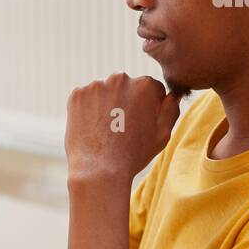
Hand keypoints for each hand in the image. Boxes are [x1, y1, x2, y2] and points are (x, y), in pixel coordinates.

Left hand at [64, 73, 180, 184]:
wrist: (98, 169)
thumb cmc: (134, 154)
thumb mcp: (163, 134)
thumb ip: (170, 109)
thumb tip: (170, 95)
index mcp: (146, 85)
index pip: (150, 89)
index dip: (147, 108)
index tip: (139, 124)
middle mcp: (121, 79)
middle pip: (127, 88)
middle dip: (126, 102)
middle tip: (121, 128)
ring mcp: (96, 85)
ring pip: (105, 92)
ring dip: (106, 104)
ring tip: (106, 130)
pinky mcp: (77, 95)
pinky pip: (86, 98)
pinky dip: (88, 109)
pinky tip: (92, 128)